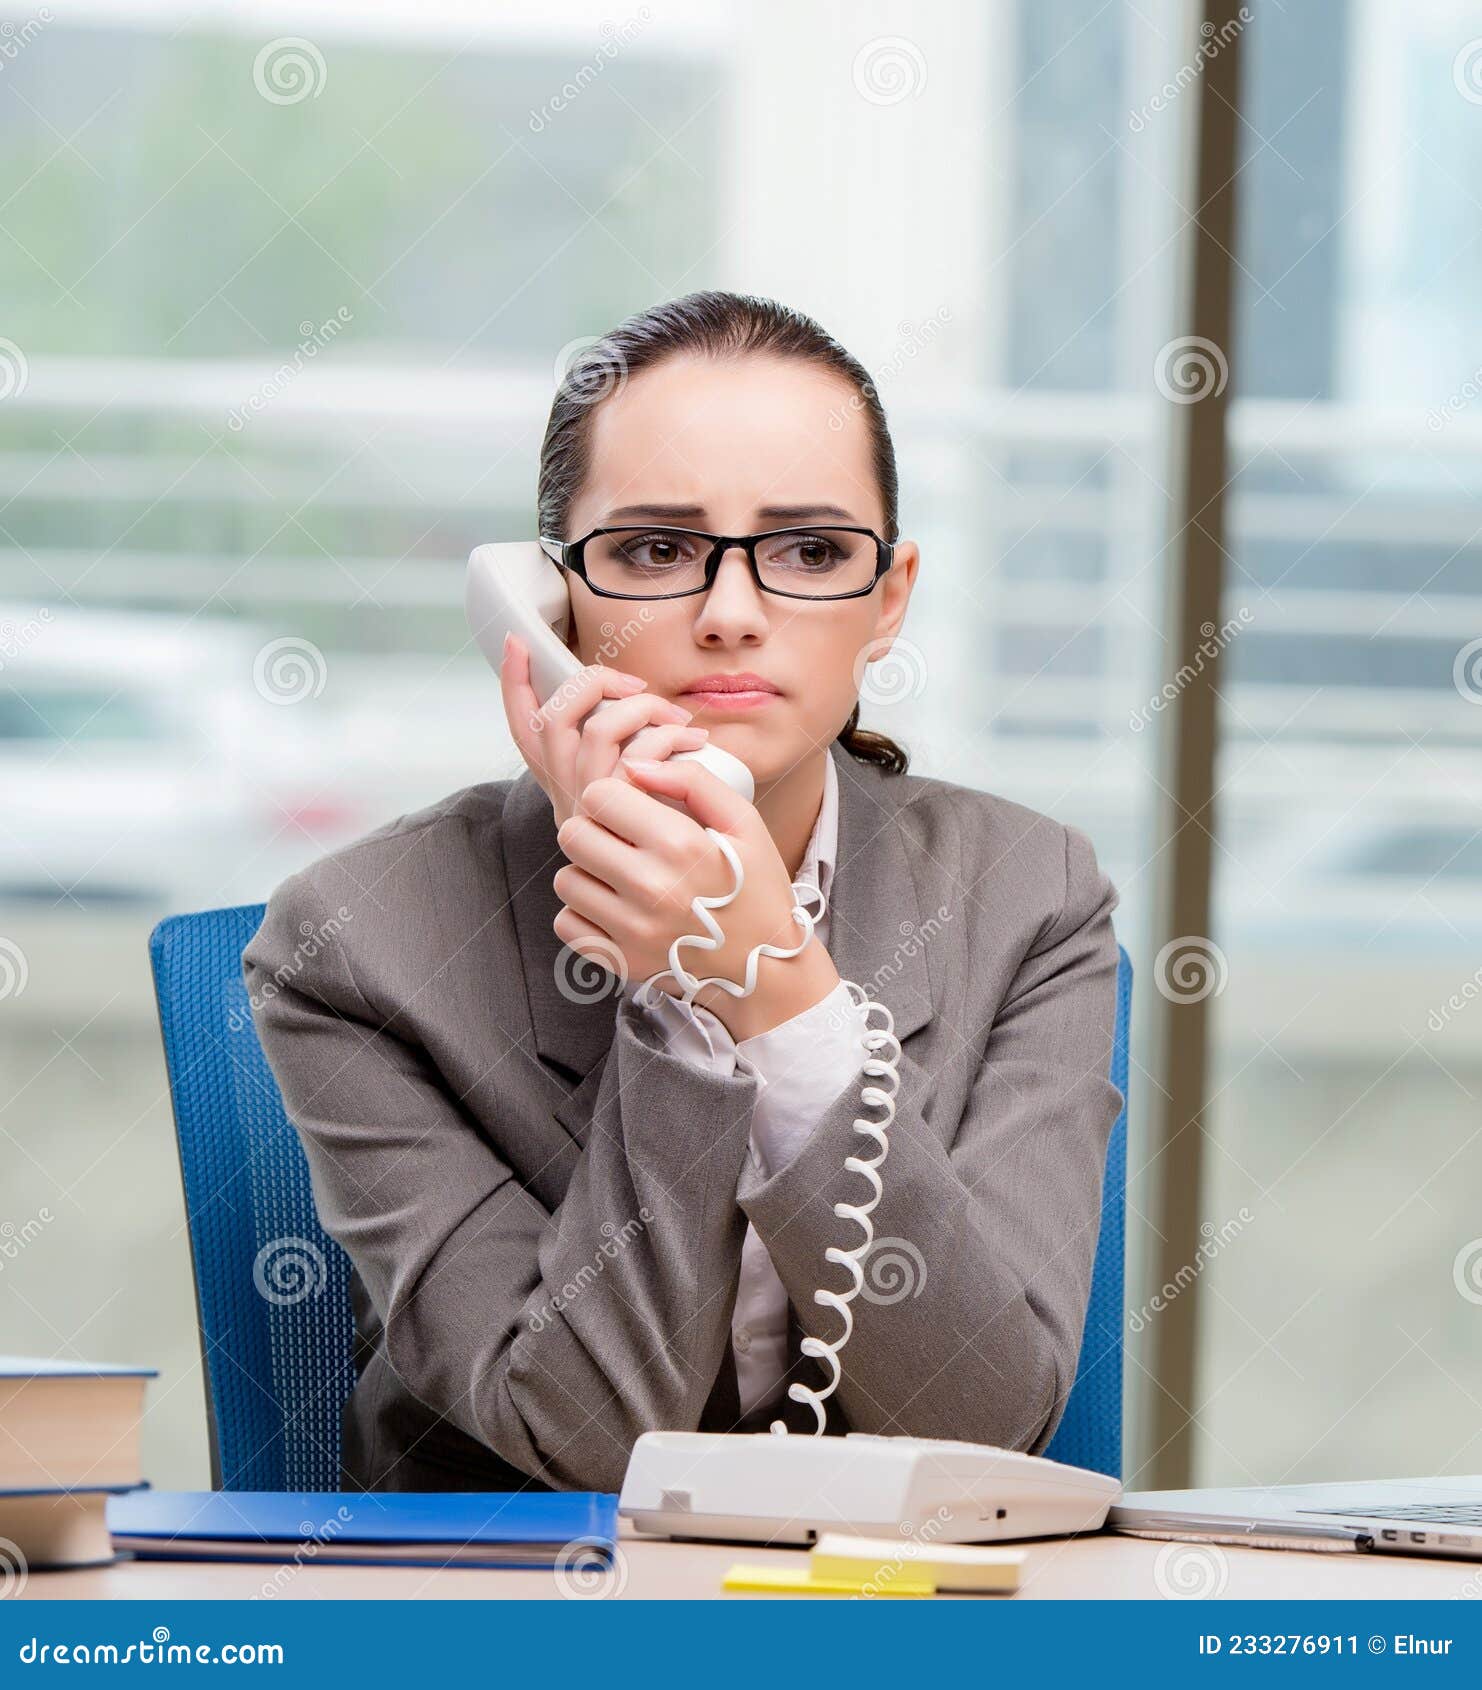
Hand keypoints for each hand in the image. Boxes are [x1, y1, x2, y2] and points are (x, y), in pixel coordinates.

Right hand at [500, 631, 710, 827]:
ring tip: (679, 719)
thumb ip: (633, 760)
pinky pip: (637, 750)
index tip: (517, 643)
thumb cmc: (679, 846)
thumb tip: (645, 709)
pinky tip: (694, 743)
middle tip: (635, 685)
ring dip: (641, 706)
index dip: (515, 685)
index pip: (526, 731)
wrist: (695, 906)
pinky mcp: (620, 812)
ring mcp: (592, 804)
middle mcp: (569, 794)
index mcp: (568, 787)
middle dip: (593, 681)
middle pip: (552, 718)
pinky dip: (668, 733)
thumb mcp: (645, 798)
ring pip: (595, 726)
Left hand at [552, 754, 840, 1040]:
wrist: (766, 969)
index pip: (599, 796)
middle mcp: (651, 888)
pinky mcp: (621, 962)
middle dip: (593, 830)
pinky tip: (616, 909)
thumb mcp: (744, 822)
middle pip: (572, 834)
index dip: (614, 796)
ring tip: (621, 877)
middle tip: (622, 842)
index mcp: (681, 845)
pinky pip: (566, 924)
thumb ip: (692, 781)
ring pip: (565, 880)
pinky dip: (584, 914)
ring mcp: (633, 931)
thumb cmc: (756, 888)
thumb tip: (634, 765)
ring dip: (587, 873)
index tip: (633, 810)